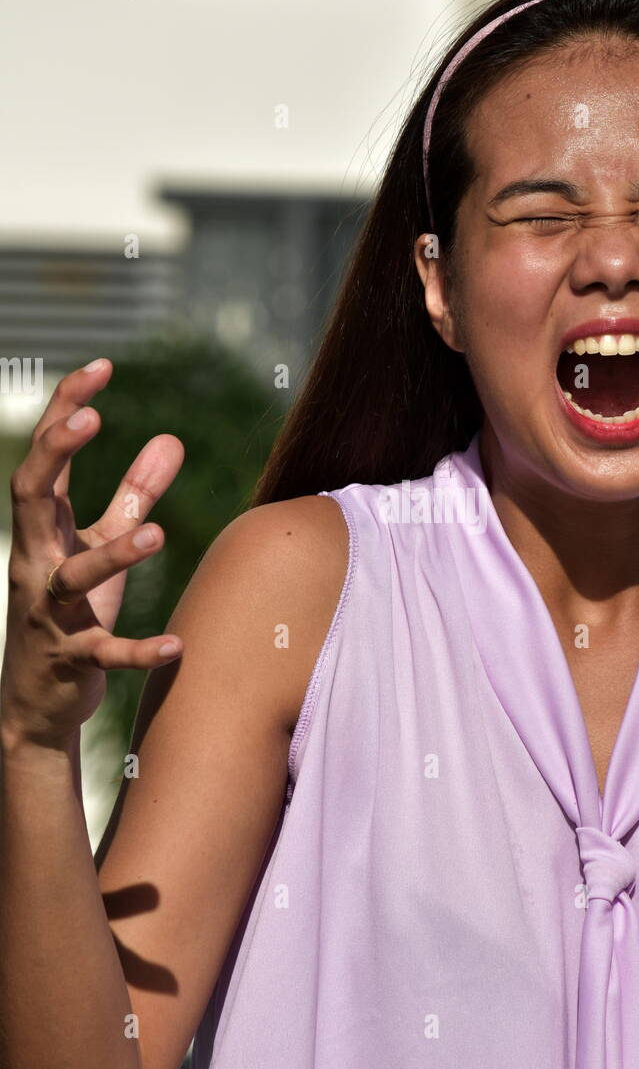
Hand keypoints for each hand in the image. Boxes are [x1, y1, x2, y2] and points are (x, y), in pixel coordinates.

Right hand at [1, 358, 184, 746]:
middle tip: (91, 416)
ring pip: (71, 578)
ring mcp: (49, 613)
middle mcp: (36, 562)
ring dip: (112, 556)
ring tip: (156, 535)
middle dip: (54, 453)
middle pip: (30, 496)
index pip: (46, 458)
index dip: (65, 409)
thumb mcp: (101, 546)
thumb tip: (171, 438)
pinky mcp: (71, 660)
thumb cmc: (71, 611)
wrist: (34, 702)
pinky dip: (138, 651)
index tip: (100, 365)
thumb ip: (134, 495)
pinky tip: (177, 646)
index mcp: (43, 530)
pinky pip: (104, 654)